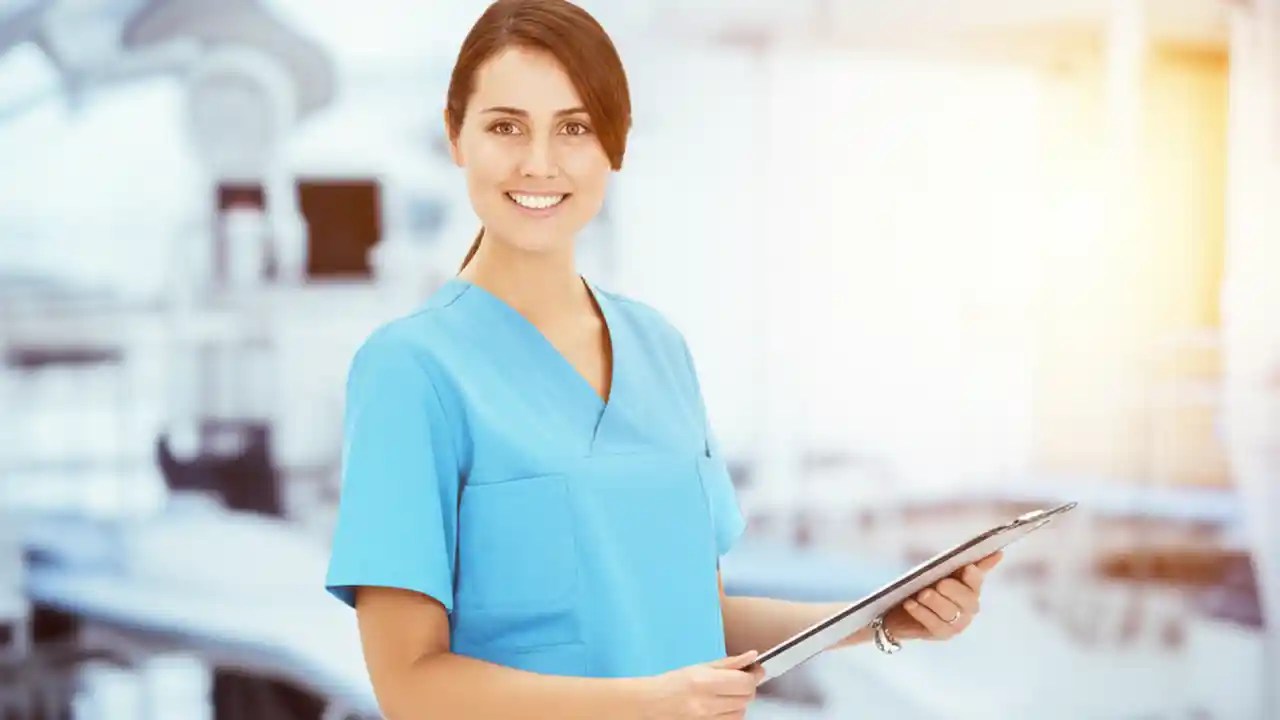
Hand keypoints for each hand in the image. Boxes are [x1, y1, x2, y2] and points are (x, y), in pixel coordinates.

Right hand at [637, 650, 763, 718]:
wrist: (651, 704)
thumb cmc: (672, 683)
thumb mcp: (699, 666)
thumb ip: (729, 663)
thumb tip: (752, 656)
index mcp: (705, 682)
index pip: (745, 682)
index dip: (754, 675)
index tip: (754, 669)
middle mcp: (707, 704)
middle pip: (747, 698)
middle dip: (747, 687)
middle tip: (738, 680)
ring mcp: (708, 719)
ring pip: (742, 712)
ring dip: (740, 701)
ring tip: (726, 694)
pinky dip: (731, 713)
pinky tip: (721, 705)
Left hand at [883, 550, 1002, 641]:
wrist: (905, 607)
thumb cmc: (928, 585)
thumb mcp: (944, 570)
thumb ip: (969, 562)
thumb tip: (998, 553)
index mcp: (972, 588)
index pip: (977, 581)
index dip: (974, 576)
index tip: (967, 569)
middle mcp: (969, 607)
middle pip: (967, 600)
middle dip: (954, 591)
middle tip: (939, 584)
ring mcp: (958, 623)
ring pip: (950, 613)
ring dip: (936, 602)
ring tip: (922, 594)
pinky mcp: (942, 634)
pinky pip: (935, 625)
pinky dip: (922, 613)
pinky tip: (911, 604)